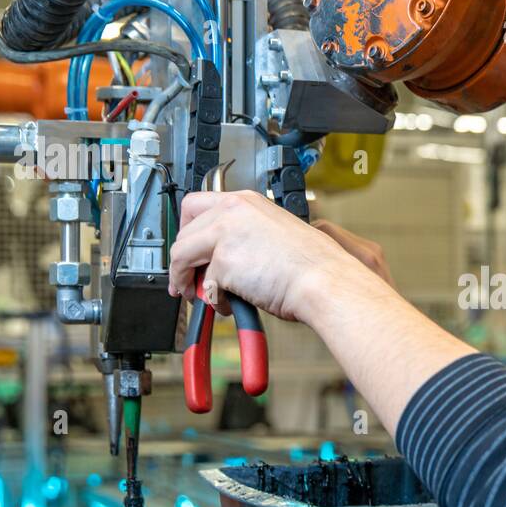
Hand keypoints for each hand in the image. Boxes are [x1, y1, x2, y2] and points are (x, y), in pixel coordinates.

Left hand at [167, 190, 379, 322]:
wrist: (324, 280)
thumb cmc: (311, 265)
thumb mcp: (273, 235)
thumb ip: (243, 237)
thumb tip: (221, 259)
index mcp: (246, 201)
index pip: (195, 206)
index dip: (187, 231)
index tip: (188, 249)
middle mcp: (232, 211)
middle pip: (184, 232)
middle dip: (182, 260)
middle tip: (188, 281)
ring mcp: (225, 234)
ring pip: (181, 256)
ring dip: (187, 281)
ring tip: (203, 296)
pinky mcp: (223, 261)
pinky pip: (203, 285)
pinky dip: (214, 301)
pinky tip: (231, 305)